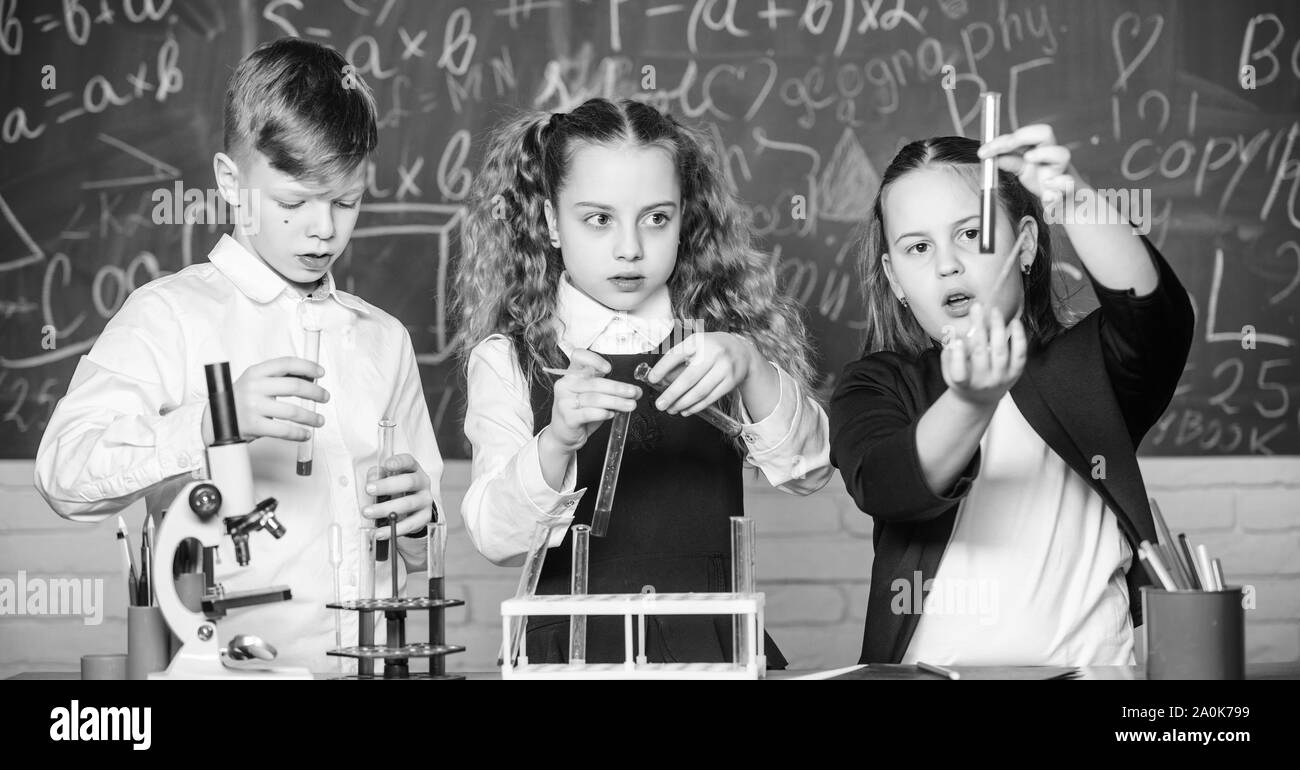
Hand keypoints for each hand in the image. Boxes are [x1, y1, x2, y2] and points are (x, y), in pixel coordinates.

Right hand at [203, 357, 327, 442]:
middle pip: (295, 386)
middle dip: (316, 392)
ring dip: (311, 417)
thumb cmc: (240, 400)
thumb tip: (309, 375)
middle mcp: (254, 387)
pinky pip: (284, 431)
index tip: (320, 372)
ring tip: (319, 420)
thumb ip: (277, 377)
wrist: (215, 421)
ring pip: (293, 411)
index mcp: (256, 372)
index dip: (308, 366)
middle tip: (325, 397)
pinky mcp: (254, 426)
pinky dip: (299, 433)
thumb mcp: (255, 382)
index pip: (287, 363)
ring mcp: (253, 407)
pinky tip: (305, 434)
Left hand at [363, 453, 433, 537]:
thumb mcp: (386, 479)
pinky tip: (379, 532)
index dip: (399, 462)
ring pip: (408, 504)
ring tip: (368, 512)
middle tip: (368, 489)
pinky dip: (393, 529)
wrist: (413, 508)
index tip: (387, 465)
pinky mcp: (425, 517)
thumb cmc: (396, 490)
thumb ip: (377, 476)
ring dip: (386, 509)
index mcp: (413, 469)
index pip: (408, 461)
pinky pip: (410, 524)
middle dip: (387, 486)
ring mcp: (425, 500)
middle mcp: (422, 482)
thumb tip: (372, 481)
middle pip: (409, 482)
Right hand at [544, 349, 641, 452]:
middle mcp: (565, 385)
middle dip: (617, 388)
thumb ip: (609, 389)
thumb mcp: (592, 395)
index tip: (608, 368)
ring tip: (630, 405)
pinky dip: (603, 413)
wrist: (563, 434)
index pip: (579, 357)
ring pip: (594, 398)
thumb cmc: (580, 412)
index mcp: (572, 375)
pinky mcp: (568, 418)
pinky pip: (589, 413)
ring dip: (616, 402)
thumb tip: (634, 391)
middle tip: (633, 392)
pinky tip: (611, 414)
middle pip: (594, 383)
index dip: (594, 360)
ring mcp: (565, 402)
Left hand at [645, 332, 758, 415]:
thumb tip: (661, 382)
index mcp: (697, 341)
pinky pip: (710, 398)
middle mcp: (712, 353)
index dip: (662, 368)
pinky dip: (696, 407)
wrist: (742, 351)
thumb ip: (679, 362)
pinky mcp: (731, 381)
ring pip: (700, 391)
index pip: (676, 355)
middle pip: (688, 378)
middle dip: (671, 394)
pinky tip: (686, 410)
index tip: (652, 379)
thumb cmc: (711, 349)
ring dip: (683, 403)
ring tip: (671, 409)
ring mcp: (723, 367)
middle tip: (660, 404)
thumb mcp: (695, 347)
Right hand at [941, 302, 1026, 407]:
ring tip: (994, 311)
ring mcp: (1001, 378)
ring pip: (1000, 351)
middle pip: (980, 353)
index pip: (960, 373)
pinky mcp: (1015, 374)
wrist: (980, 399)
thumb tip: (953, 337)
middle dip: (978, 328)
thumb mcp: (948, 373)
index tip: (958, 341)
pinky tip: (1015, 322)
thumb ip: (948, 356)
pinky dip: (1018, 337)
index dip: (958, 357)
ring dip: (997, 328)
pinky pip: (1020, 354)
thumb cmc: (963, 380)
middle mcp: (983, 382)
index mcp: (963, 384)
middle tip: (976, 307)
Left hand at [978, 124, 1073, 205]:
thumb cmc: (1045, 182)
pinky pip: (1068, 183)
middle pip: (1044, 132)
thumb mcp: (1024, 170)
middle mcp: (1050, 157)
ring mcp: (1062, 171)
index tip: (983, 152)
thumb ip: (1010, 162)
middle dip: (1022, 136)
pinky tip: (1048, 192)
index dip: (1000, 141)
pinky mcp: (1069, 189)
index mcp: (1038, 150)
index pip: (1020, 136)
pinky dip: (1060, 185)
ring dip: (1045, 154)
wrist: (1067, 202)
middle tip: (1004, 147)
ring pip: (1062, 154)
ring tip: (1030, 158)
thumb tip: (994, 157)